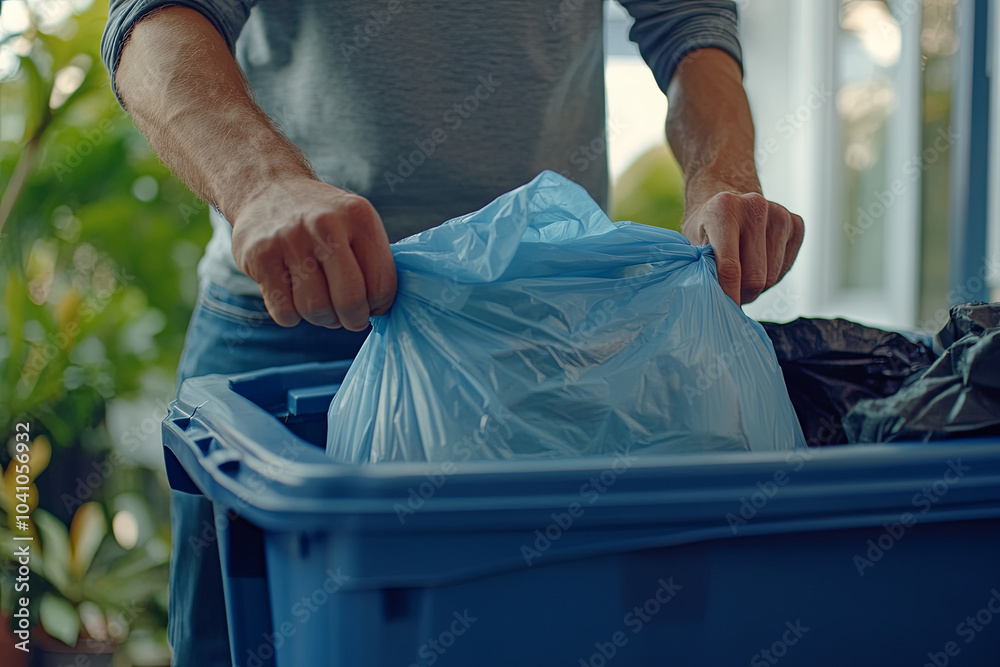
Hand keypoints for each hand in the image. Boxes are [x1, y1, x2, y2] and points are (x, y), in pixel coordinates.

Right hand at [230, 178, 396, 330]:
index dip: (380, 306)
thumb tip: (379, 312)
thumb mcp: (356, 223)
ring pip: (315, 309)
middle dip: (353, 319)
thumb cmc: (323, 219)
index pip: (382, 284)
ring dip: (322, 318)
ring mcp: (289, 239)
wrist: (268, 188)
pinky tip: (294, 296)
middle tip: (349, 318)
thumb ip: (373, 262)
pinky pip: (284, 312)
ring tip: (321, 304)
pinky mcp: (259, 255)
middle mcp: (325, 225)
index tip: (372, 306)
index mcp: (359, 217)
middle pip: (349, 301)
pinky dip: (292, 315)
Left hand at [681, 189, 803, 305]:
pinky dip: (771, 275)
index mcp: (725, 208)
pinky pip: (786, 269)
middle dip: (742, 293)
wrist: (728, 200)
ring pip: (772, 277)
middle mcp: (755, 206)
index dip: (728, 296)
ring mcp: (780, 214)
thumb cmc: (706, 228)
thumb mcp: (692, 243)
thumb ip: (700, 267)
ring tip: (741, 274)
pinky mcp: (796, 224)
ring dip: (757, 286)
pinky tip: (758, 262)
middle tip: (730, 292)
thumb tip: (709, 299)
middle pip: (755, 277)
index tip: (725, 312)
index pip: (730, 268)